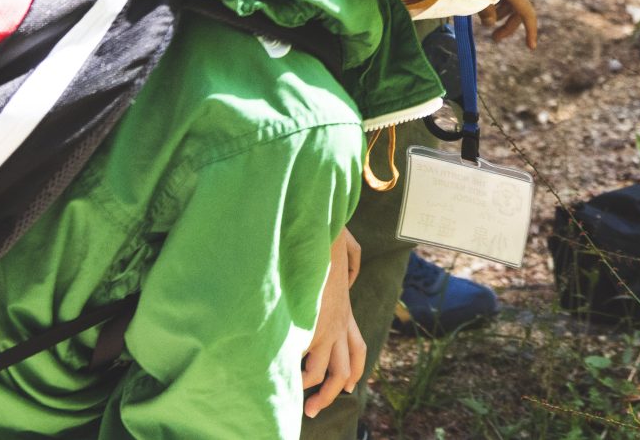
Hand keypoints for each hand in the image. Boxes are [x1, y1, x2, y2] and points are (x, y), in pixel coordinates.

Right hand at [301, 228, 366, 416]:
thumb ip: (352, 266)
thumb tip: (349, 276)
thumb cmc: (331, 237)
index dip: (355, 369)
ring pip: (322, 373)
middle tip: (314, 409)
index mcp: (346, 310)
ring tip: (297, 404)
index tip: (348, 386)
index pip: (357, 347)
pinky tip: (281, 380)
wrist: (322, 229)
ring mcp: (326, 327)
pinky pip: (303, 361)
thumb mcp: (349, 252)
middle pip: (344, 369)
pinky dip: (293, 374)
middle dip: (331, 394)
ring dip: (311, 392)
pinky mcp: (311, 325)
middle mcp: (340, 323)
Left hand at [487, 0, 538, 48]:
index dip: (530, 32)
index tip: (531, 48)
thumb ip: (484, 11)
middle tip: (494, 38)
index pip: (528, 15)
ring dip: (500, 12)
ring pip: (512, 1)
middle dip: (506, 26)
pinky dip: (498, 0)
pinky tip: (486, 3)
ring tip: (485, 18)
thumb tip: (489, 22)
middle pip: (518, 11)